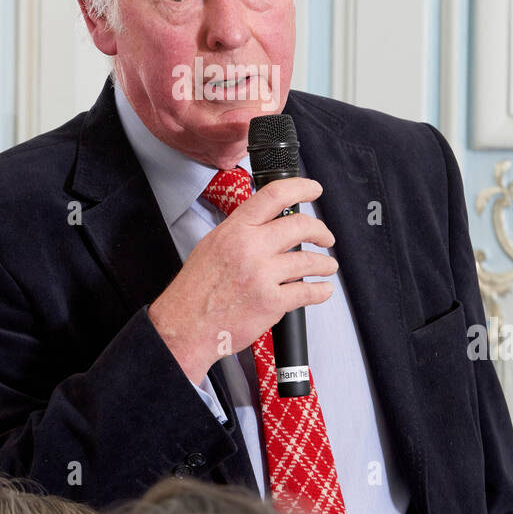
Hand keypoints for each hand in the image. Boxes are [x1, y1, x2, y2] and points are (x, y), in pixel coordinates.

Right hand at [148, 178, 337, 384]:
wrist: (185, 326)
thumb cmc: (195, 290)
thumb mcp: (212, 245)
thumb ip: (240, 232)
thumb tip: (267, 223)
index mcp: (234, 230)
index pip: (273, 195)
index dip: (300, 188)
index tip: (313, 189)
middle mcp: (249, 248)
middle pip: (299, 225)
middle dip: (321, 231)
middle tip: (325, 237)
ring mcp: (261, 275)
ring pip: (308, 260)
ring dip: (325, 263)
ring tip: (327, 265)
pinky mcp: (271, 302)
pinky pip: (307, 292)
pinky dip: (321, 291)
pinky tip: (323, 290)